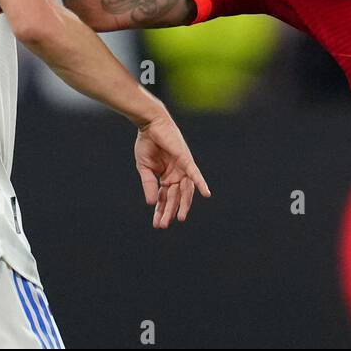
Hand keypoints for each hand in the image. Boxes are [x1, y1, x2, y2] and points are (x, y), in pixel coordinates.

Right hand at [134, 110, 210, 228]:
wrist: (150, 125)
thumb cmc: (147, 144)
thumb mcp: (144, 168)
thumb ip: (149, 185)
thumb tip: (151, 204)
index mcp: (165, 178)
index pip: (164, 199)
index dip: (160, 211)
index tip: (157, 225)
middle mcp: (176, 175)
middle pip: (174, 197)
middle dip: (169, 211)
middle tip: (164, 225)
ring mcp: (182, 169)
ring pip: (184, 190)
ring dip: (183, 204)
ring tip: (179, 218)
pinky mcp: (186, 160)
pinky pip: (195, 174)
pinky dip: (201, 184)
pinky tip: (206, 194)